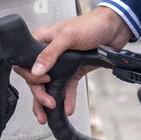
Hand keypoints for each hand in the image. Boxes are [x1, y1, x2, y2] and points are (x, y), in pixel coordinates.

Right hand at [14, 8, 131, 123]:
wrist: (114, 30)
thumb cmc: (90, 25)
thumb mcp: (68, 36)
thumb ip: (50, 53)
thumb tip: (36, 70)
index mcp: (42, 40)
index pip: (27, 62)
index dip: (31, 76)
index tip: (41, 82)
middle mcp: (49, 53)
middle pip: (37, 78)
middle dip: (40, 94)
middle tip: (48, 104)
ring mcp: (61, 63)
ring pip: (49, 86)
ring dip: (49, 101)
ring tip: (50, 114)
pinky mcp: (73, 71)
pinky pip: (66, 87)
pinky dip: (66, 99)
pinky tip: (67, 109)